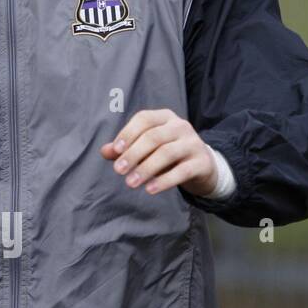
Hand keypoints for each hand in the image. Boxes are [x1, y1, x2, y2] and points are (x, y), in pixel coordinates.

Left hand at [100, 108, 217, 196]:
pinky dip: (164, 181)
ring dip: (146, 168)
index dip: (128, 133)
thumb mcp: (148, 149)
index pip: (144, 119)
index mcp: (165, 117)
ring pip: (167, 153)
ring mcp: (193, 143)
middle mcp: (181, 126)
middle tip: (118, 170)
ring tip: (130, 183)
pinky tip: (150, 189)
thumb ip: (126, 149)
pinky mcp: (202, 162)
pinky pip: (182, 171)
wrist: (203, 166)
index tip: (115, 151)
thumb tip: (104, 151)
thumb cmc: (168, 155)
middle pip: (154, 137)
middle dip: (134, 154)